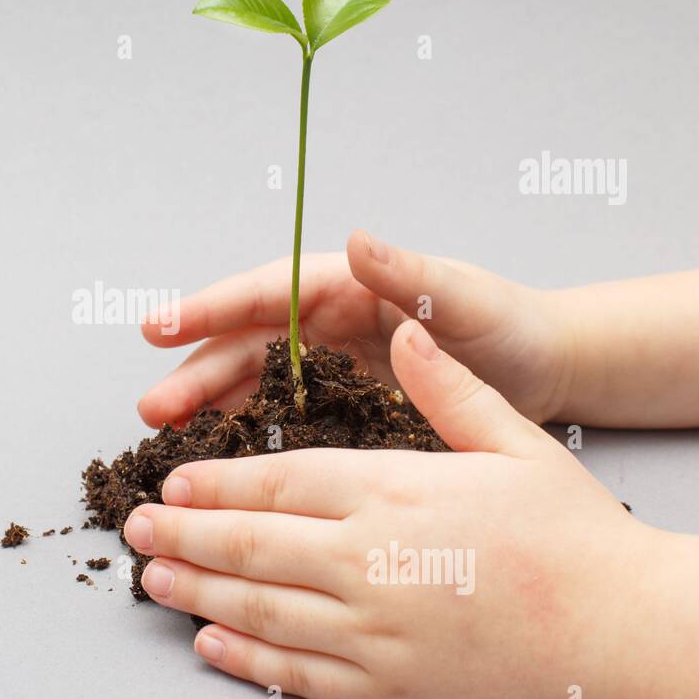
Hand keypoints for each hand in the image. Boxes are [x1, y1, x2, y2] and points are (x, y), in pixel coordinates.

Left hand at [124, 319, 647, 698]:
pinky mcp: (388, 685)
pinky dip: (245, 656)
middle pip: (250, 541)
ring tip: (152, 575)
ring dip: (195, 588)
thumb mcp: (513, 440)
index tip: (172, 476)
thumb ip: (446, 385)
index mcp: (394, 491)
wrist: (627, 630)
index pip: (277, 479)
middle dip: (181, 530)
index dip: (215, 479)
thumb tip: (403, 327)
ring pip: (259, 605)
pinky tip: (209, 641)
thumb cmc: (572, 533)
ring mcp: (375, 629)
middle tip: (133, 523)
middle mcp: (370, 560)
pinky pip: (298, 671)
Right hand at [138, 230, 574, 427]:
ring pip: (253, 385)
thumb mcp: (463, 294)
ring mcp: (330, 367)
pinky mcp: (342, 405)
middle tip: (152, 408)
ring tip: (167, 437)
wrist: (545, 373)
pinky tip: (218, 459)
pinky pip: (282, 416)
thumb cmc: (509, 326)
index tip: (159, 326)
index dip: (208, 310)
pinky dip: (246, 433)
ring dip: (208, 408)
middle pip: (245, 346)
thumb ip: (408, 271)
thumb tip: (357, 239)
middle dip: (195, 374)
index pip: (264, 294)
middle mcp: (327, 324)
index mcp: (345, 287)